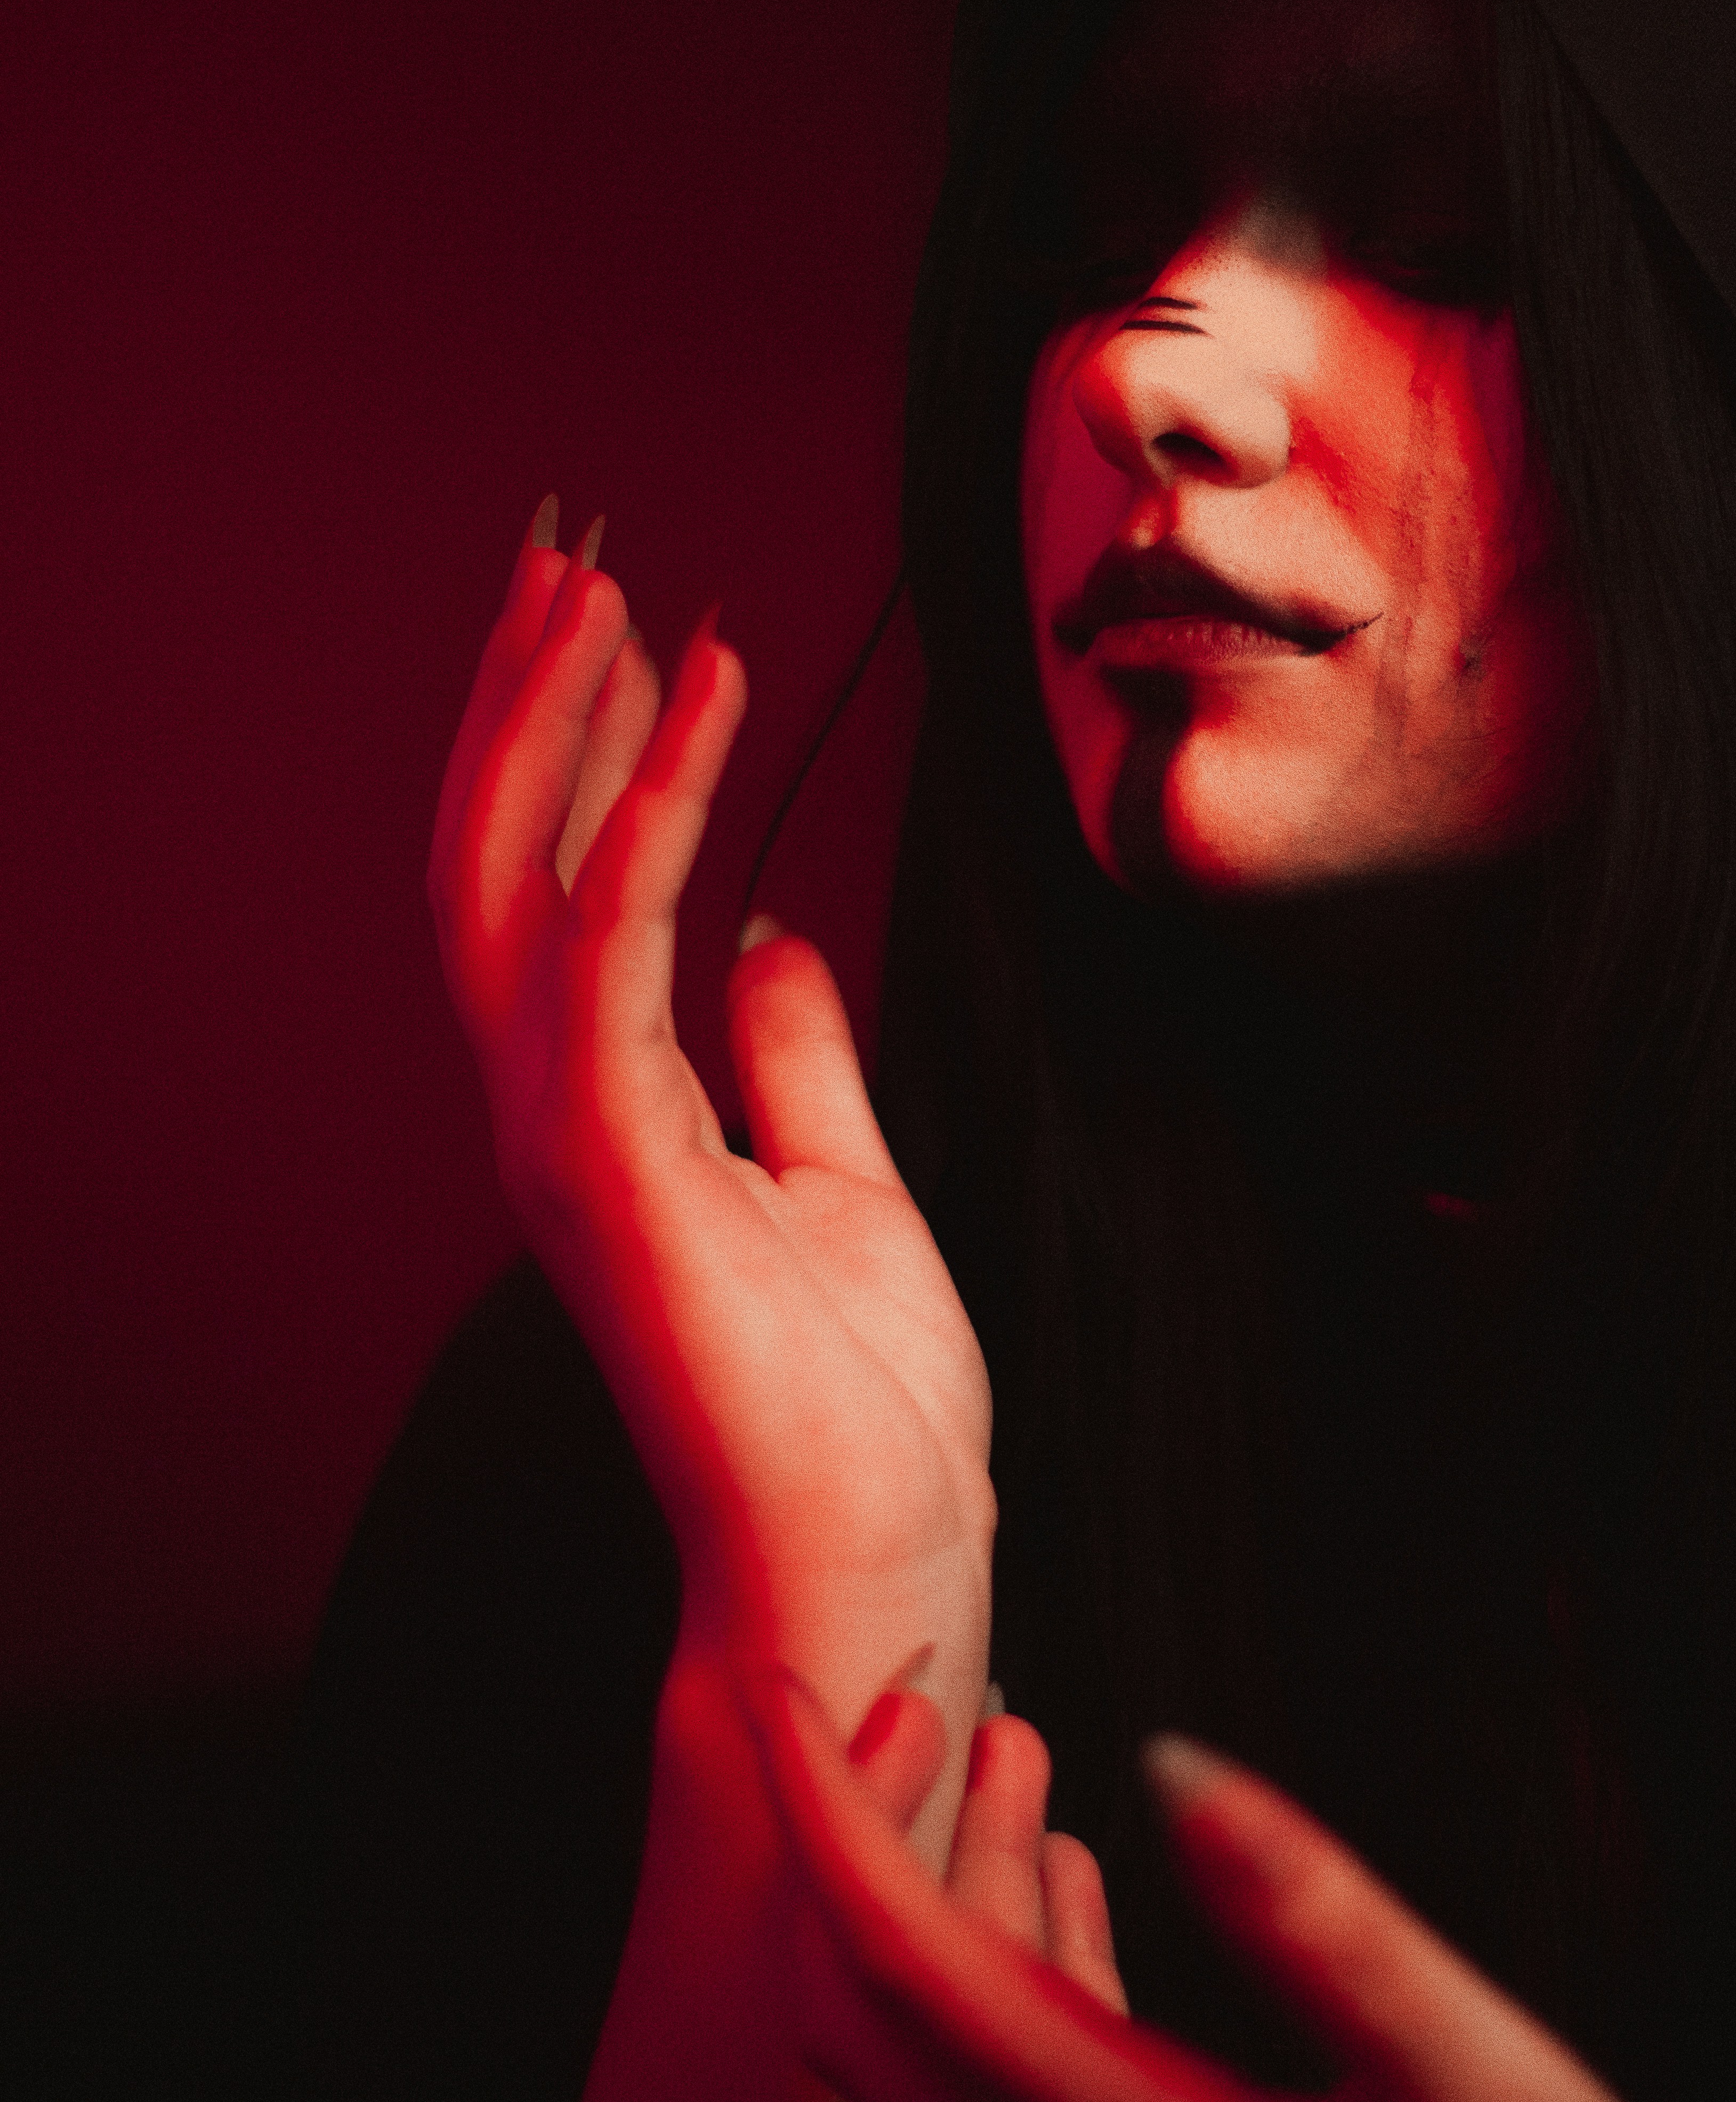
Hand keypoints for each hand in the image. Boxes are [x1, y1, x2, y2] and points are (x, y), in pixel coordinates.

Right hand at [428, 506, 992, 1838]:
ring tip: (603, 596)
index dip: (577, 756)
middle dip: (527, 706)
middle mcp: (554, 1113)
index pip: (555, 895)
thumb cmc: (860, 1396)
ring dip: (555, 730)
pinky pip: (606, 962)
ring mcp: (566, 1140)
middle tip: (568, 560)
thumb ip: (793, 1061)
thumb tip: (770, 940)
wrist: (871, 1540)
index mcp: (606, 1113)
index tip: (625, 636)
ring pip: (515, 888)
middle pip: (497, 866)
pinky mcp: (615, 1164)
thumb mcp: (844, 1180)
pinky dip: (642, 830)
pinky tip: (690, 723)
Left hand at [747, 1671, 1735, 2101]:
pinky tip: (1064, 1865)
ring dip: (951, 1879)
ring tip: (1000, 1734)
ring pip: (951, 2045)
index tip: (787, 1690)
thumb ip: (1321, 1923)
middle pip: (880, 2016)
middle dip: (856, 1841)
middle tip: (911, 1694)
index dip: (830, 1822)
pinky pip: (1032, 2081)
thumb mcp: (1484, 2077)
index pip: (912, 1970)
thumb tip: (1170, 1767)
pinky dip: (1022, 1952)